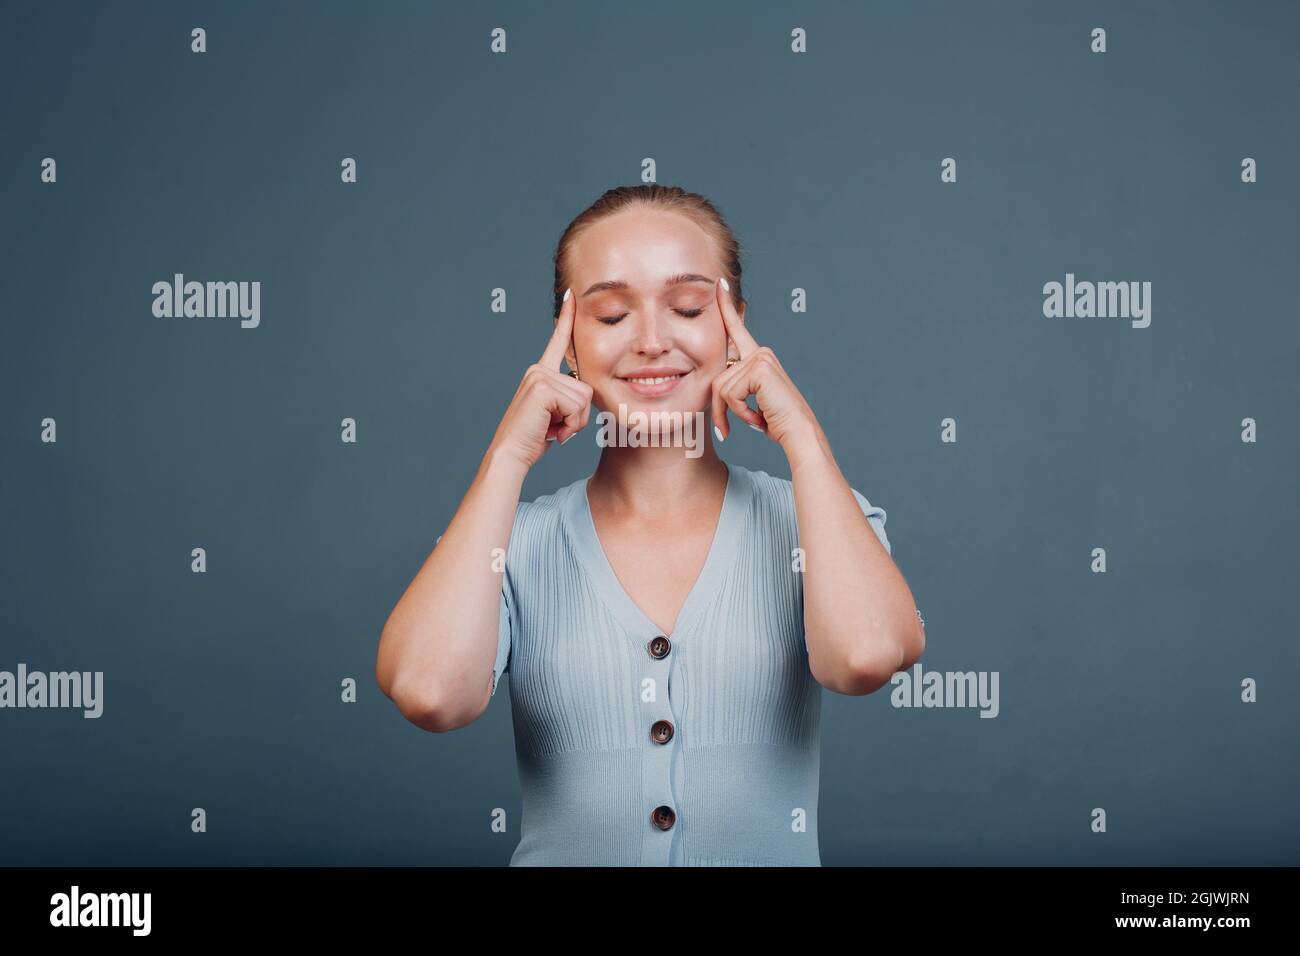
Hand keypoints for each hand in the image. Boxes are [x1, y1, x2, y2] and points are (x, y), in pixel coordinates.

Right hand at [485, 288, 593, 468]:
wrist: (510, 454)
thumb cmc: (533, 439)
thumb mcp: (555, 414)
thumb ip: (568, 400)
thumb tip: (586, 394)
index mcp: (540, 373)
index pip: (557, 342)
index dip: (566, 319)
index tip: (571, 295)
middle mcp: (538, 370)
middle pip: (585, 386)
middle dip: (577, 415)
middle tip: (555, 427)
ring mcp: (539, 376)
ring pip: (583, 398)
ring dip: (574, 422)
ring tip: (552, 429)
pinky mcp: (542, 388)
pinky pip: (576, 406)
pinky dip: (570, 425)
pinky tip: (550, 430)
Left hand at [709, 277, 818, 448]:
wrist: (798, 431)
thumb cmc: (776, 421)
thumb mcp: (752, 400)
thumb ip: (736, 387)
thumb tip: (716, 387)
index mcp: (758, 357)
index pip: (737, 329)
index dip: (726, 307)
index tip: (719, 284)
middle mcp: (760, 352)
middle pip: (718, 377)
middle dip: (720, 408)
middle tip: (726, 429)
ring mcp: (760, 358)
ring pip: (721, 388)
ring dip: (731, 413)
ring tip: (754, 420)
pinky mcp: (759, 368)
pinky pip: (730, 394)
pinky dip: (740, 413)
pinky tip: (758, 418)